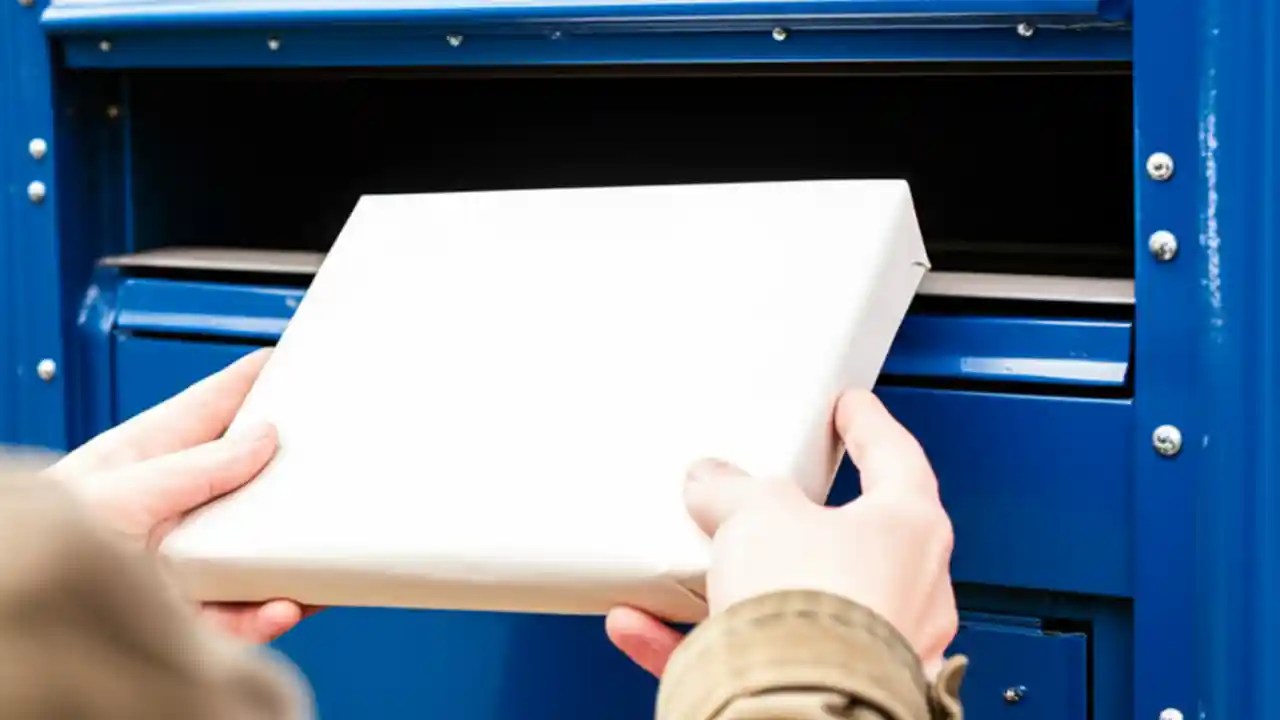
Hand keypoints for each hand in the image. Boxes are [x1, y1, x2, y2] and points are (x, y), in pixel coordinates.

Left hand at [47, 349, 314, 642]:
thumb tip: (260, 439)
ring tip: (314, 548)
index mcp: (140, 462)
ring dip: (284, 555)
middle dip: (284, 475)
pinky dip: (265, 615)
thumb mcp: (117, 493)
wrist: (23, 630)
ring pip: (250, 553)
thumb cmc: (32, 546)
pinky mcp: (183, 618)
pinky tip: (281, 605)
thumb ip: (192, 468)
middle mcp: (164, 511)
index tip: (289, 362)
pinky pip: (239, 617)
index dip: (248, 382)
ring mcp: (176, 564)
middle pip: (241, 482)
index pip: (206, 409)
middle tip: (326, 460)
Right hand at [606, 390, 957, 677]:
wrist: (801, 707)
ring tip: (684, 567)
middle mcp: (906, 592)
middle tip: (755, 497)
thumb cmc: (817, 608)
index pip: (896, 458)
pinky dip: (699, 641)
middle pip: (845, 538)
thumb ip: (734, 490)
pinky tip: (645, 625)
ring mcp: (871, 648)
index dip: (867, 425)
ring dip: (737, 585)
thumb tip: (713, 483)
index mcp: (911, 530)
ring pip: (797, 603)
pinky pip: (755, 657)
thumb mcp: (759, 513)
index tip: (851, 409)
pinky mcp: (826, 689)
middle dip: (792, 520)